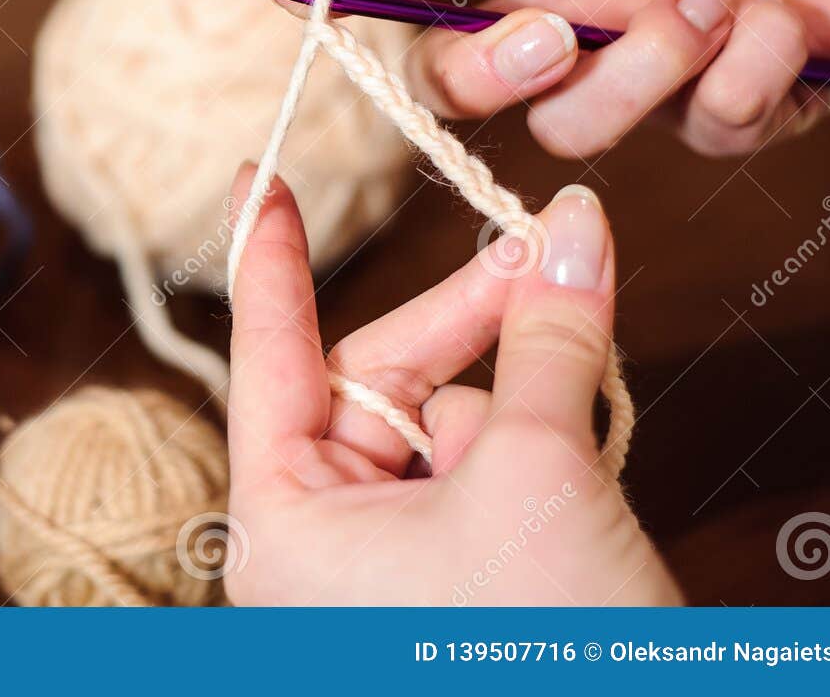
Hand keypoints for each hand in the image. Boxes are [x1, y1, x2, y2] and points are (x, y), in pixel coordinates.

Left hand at [223, 164, 681, 604]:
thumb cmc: (540, 649)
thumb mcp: (539, 472)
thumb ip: (544, 338)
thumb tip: (571, 224)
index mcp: (285, 521)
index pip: (269, 355)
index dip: (266, 259)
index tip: (256, 180)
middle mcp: (315, 545)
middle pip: (374, 382)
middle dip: (461, 326)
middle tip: (540, 258)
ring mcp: (378, 569)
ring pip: (435, 429)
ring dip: (508, 410)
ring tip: (571, 438)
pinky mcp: (441, 583)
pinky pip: (469, 478)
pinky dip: (521, 457)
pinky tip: (573, 486)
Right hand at [279, 0, 829, 157]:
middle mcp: (573, 4)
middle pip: (457, 77)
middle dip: (486, 70)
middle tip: (551, 32)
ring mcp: (639, 66)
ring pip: (567, 126)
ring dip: (647, 69)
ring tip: (723, 0)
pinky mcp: (714, 113)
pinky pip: (694, 132)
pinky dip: (747, 75)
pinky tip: (788, 23)